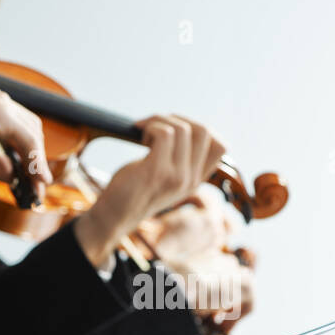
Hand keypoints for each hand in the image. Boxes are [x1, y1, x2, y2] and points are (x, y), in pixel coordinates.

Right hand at [0, 85, 52, 200]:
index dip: (27, 153)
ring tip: (36, 188)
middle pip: (30, 130)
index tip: (30, 177)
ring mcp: (0, 103)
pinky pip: (28, 140)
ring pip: (32, 135)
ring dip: (36, 163)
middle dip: (36, 160)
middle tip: (37, 187)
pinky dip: (35, 160)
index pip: (18, 128)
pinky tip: (36, 178)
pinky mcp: (1, 113)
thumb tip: (12, 175)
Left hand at [73, 115, 225, 268]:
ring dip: (160, 121)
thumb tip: (182, 124)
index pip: (221, 146)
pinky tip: (139, 135)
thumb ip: (180, 161)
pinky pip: (164, 133)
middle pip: (205, 131)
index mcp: (196, 180)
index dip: (199, 129)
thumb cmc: (135, 190)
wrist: (114, 215)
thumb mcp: (166, 178)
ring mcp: (176, 176)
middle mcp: (190, 179)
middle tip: (158, 126)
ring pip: (182, 129)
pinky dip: (150, 125)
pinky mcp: (156, 171)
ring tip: (145, 133)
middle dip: (179, 118)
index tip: (176, 131)